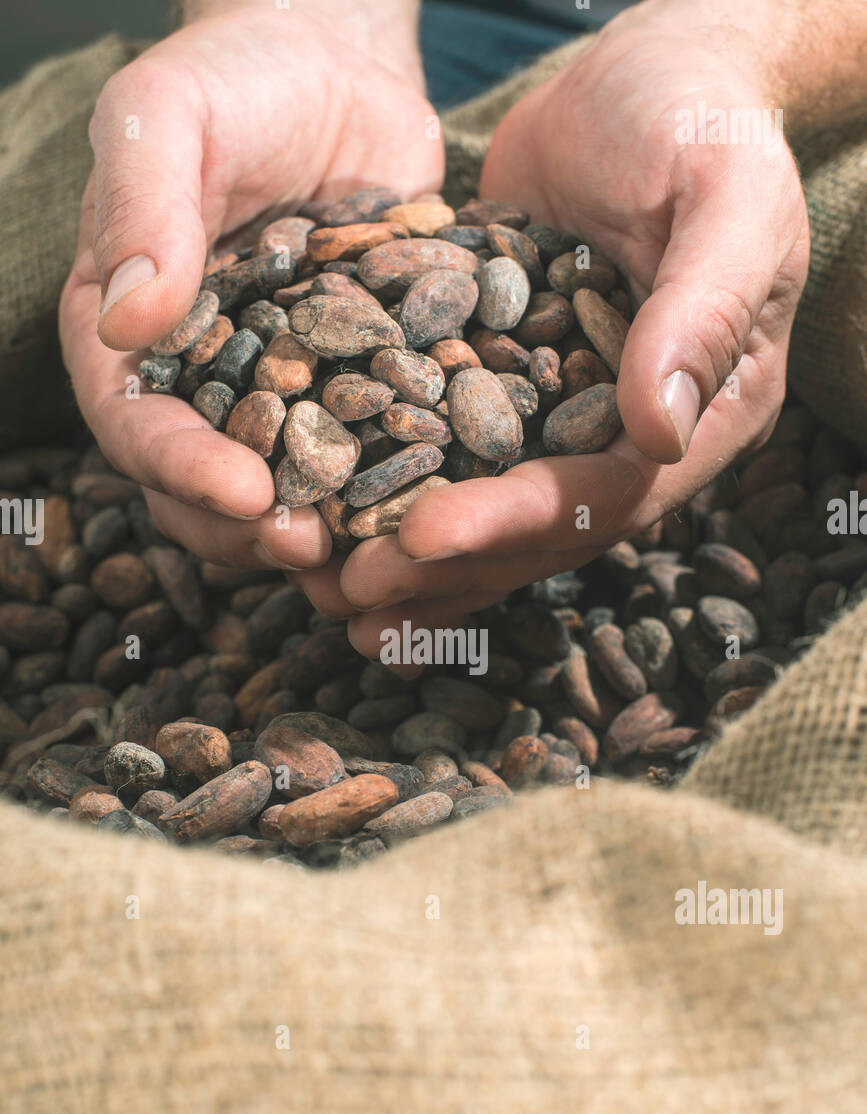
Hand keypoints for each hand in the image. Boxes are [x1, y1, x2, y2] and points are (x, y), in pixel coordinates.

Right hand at [59, 0, 440, 573]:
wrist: (338, 63)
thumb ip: (145, 209)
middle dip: (252, 530)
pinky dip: (391, 489)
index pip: (136, 424)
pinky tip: (435, 506)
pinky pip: (366, 451)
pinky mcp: (353, 384)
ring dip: (323, 530)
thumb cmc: (237, 74)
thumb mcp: (170, 115)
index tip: (244, 492)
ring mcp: (280, 391)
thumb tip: (129, 323)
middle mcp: (200, 378)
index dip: (182, 469)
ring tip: (373, 550)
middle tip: (314, 548)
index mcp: (128, 334)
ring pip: (287, 491)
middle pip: (204, 489)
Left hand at [333, 1, 809, 661]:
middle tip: (347, 589)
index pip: (606, 495)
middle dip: (443, 566)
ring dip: (408, 561)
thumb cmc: (703, 118)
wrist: (653, 72)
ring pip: (489, 514)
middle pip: (538, 533)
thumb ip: (704, 309)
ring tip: (322, 591)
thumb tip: (658, 432)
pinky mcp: (510, 388)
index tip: (423, 536)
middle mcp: (638, 440)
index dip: (515, 524)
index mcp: (706, 413)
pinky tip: (327, 525)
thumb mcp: (725, 197)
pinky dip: (393, 492)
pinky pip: (451, 455)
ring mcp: (570, 420)